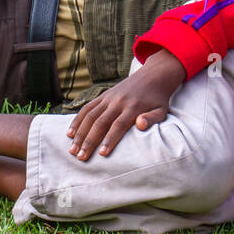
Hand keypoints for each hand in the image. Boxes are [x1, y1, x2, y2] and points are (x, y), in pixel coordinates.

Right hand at [66, 49, 186, 159]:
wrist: (153, 76)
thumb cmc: (158, 99)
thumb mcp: (162, 110)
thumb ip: (152, 119)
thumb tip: (140, 125)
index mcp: (133, 108)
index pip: (118, 126)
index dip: (109, 140)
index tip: (101, 154)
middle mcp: (118, 102)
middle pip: (100, 123)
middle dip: (89, 141)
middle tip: (81, 157)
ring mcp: (108, 98)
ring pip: (90, 116)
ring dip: (80, 133)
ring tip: (72, 150)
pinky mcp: (103, 96)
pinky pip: (87, 108)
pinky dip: (77, 120)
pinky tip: (70, 134)